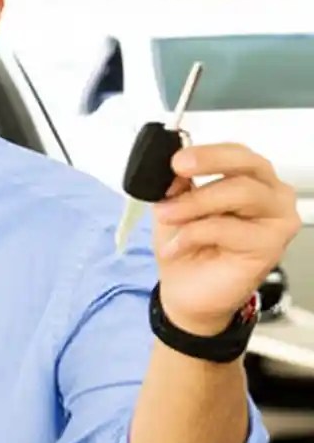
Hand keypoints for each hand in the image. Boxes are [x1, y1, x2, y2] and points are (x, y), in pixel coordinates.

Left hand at [150, 143, 299, 335]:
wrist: (186, 290)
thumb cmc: (186, 246)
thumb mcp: (173, 205)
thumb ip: (179, 184)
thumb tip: (175, 169)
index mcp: (250, 178)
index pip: (237, 152)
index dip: (208, 152)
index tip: (177, 158)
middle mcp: (271, 194)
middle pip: (247, 166)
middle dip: (207, 164)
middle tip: (176, 169)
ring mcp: (276, 219)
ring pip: (241, 192)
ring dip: (195, 202)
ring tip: (167, 215)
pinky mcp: (270, 246)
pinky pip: (228, 228)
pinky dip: (194, 233)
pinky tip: (176, 246)